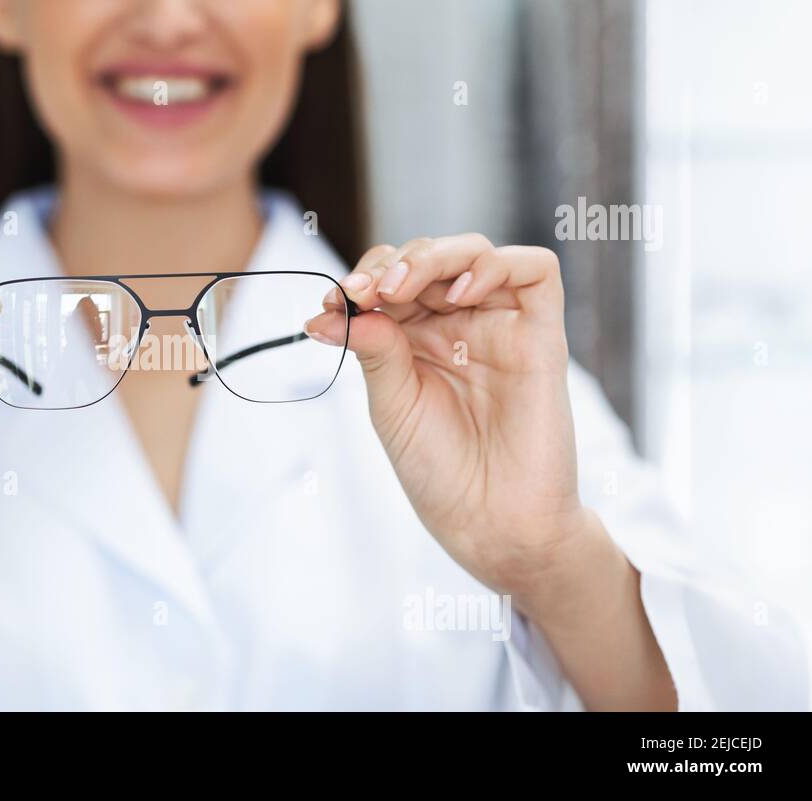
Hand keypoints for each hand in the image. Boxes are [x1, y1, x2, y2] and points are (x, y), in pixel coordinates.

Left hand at [306, 234, 591, 611]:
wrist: (492, 522)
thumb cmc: (440, 470)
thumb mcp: (391, 405)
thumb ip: (373, 350)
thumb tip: (332, 309)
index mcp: (417, 338)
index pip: (391, 278)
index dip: (362, 279)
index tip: (331, 303)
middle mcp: (458, 324)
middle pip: (428, 256)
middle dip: (390, 265)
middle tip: (362, 293)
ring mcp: (501, 326)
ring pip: (474, 252)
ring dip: (431, 257)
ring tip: (399, 289)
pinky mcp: (542, 335)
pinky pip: (535, 271)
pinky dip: (495, 266)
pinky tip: (458, 293)